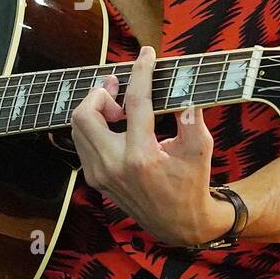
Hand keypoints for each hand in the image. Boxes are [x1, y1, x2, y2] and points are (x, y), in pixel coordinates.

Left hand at [69, 44, 232, 246]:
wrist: (177, 224)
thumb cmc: (192, 185)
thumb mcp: (200, 150)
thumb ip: (191, 117)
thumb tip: (184, 87)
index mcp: (141, 156)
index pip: (135, 103)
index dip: (140, 72)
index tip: (146, 54)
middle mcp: (114, 165)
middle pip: (86, 113)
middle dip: (101, 92)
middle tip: (119, 88)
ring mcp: (100, 174)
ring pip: (78, 127)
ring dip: (95, 108)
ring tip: (119, 106)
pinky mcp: (95, 178)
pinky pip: (83, 142)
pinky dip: (94, 126)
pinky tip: (115, 124)